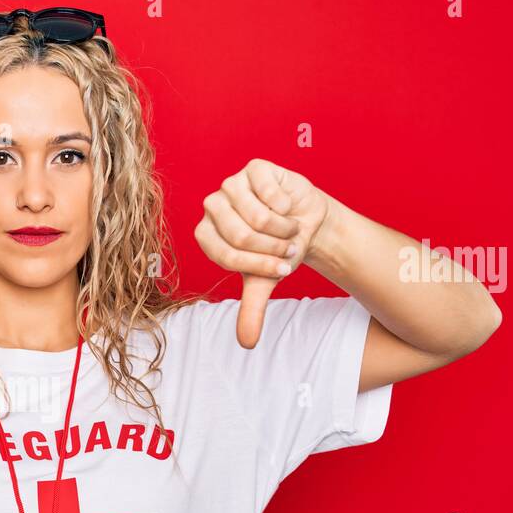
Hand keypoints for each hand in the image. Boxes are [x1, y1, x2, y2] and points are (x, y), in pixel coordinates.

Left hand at [194, 158, 331, 347]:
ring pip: (257, 215)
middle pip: (241, 234)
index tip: (282, 268)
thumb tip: (247, 343)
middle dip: (273, 247)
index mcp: (206, 234)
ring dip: (282, 228)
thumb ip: (252, 309)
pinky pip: (270, 193)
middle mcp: (212, 207)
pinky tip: (288, 205)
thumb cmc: (278, 250)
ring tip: (288, 228)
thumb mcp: (265, 282)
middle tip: (287, 247)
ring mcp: (231, 184)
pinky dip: (287, 205)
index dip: (259, 264)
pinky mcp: (253, 169)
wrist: (306, 223)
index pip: (227, 255)